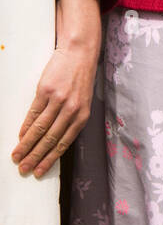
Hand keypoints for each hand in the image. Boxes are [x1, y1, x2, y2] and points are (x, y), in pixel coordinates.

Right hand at [11, 46, 99, 177]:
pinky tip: (20, 137)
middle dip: (36, 157)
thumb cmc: (80, 79)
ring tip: (17, 156)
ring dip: (27, 145)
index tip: (39, 172)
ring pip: (40, 129)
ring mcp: (58, 100)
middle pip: (50, 140)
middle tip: (24, 169)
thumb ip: (70, 120)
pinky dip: (25, 127)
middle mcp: (72, 110)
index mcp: (82, 117)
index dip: (50, 159)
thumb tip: (52, 140)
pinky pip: (33, 113)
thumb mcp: (82, 102)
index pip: (64, 144)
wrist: (79, 53)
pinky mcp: (46, 91)